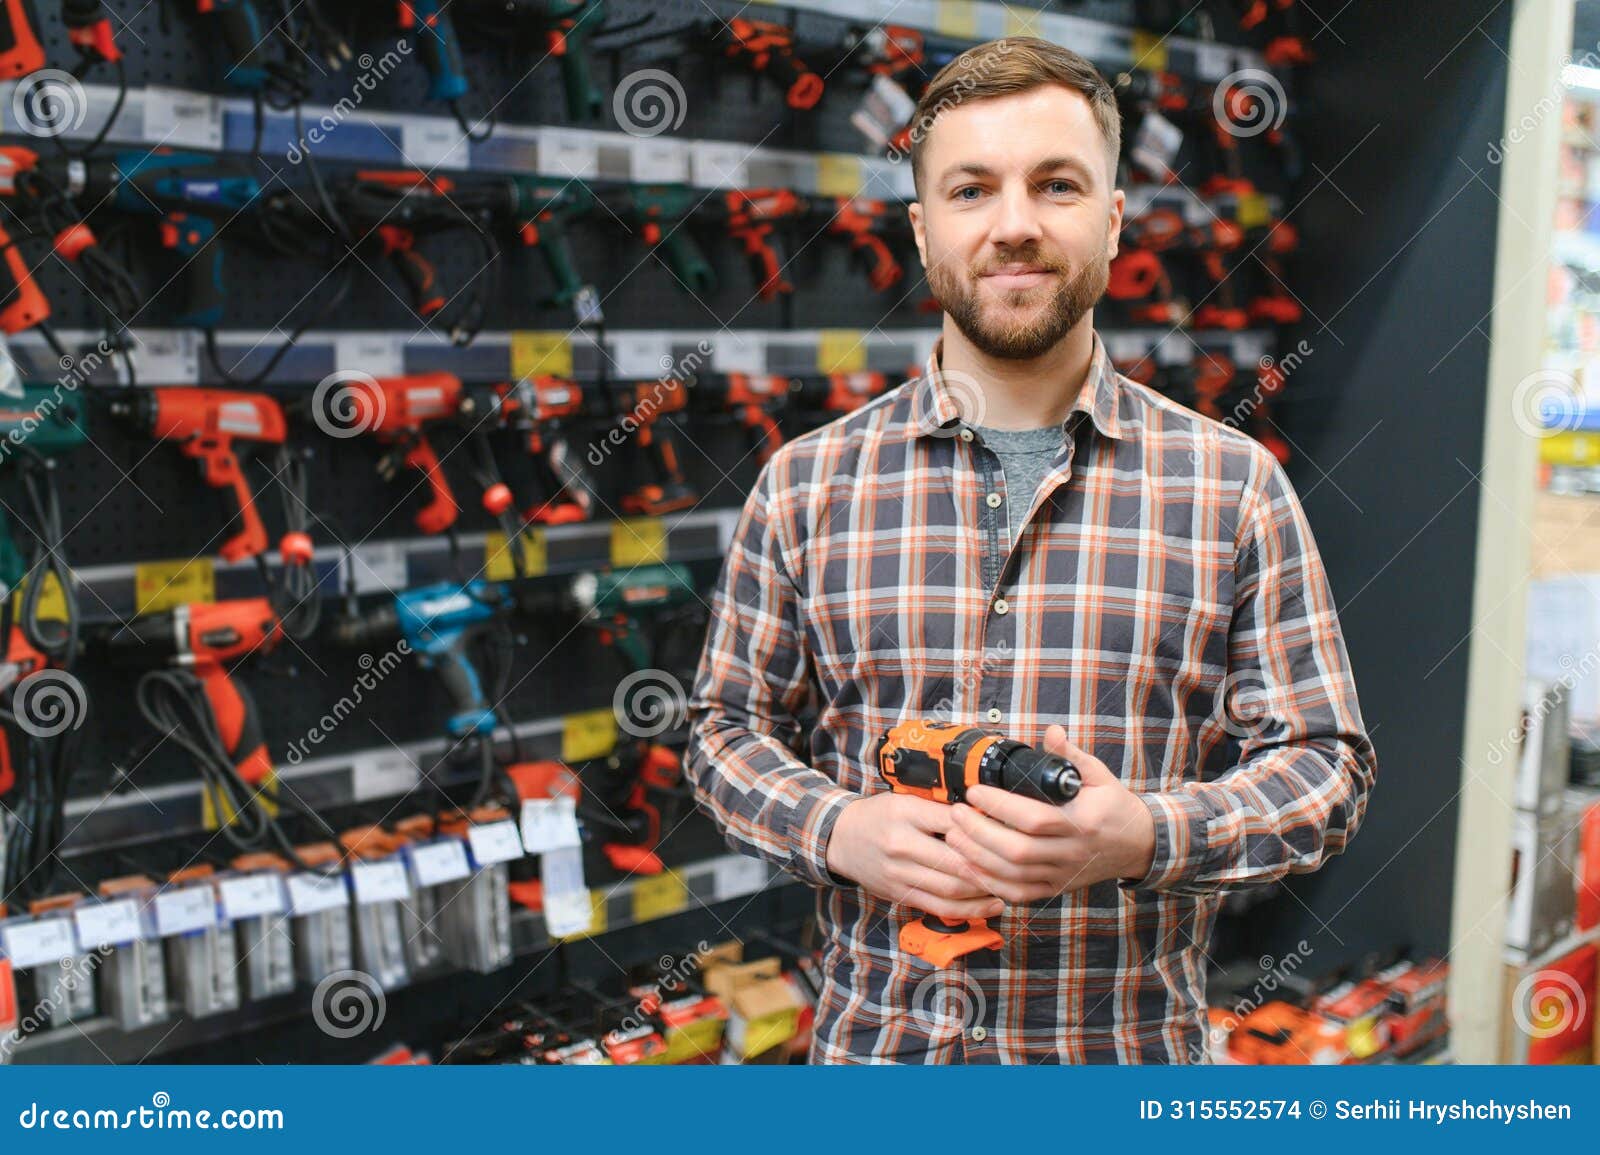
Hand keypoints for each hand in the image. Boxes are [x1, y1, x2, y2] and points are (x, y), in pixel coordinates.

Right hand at [825, 791, 1004, 921]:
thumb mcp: (907, 800)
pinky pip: (940, 907)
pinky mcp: (900, 895)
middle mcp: (901, 845)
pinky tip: (990, 904)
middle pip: (957, 862)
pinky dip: (969, 909)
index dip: (986, 831)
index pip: (955, 824)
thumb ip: (941, 809)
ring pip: (952, 889)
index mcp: (906, 814)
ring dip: (985, 891)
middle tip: (1019, 867)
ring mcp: (900, 874)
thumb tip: (987, 815)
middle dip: (992, 867)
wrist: (841, 839)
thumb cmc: (880, 815)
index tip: (1011, 833)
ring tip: (1010, 886)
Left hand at [945, 725, 1155, 903]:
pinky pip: (1018, 893)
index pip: (1035, 818)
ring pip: (1013, 875)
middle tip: (955, 813)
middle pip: (1017, 851)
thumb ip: (1072, 755)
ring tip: (953, 835)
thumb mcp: (1099, 775)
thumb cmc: (1114, 807)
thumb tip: (1051, 732)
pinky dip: (990, 883)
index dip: (999, 806)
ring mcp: (1062, 875)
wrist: (1138, 845)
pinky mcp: (1055, 889)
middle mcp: (1072, 852)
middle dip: (979, 833)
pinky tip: (970, 865)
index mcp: (1083, 821)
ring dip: (977, 857)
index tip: (975, 792)